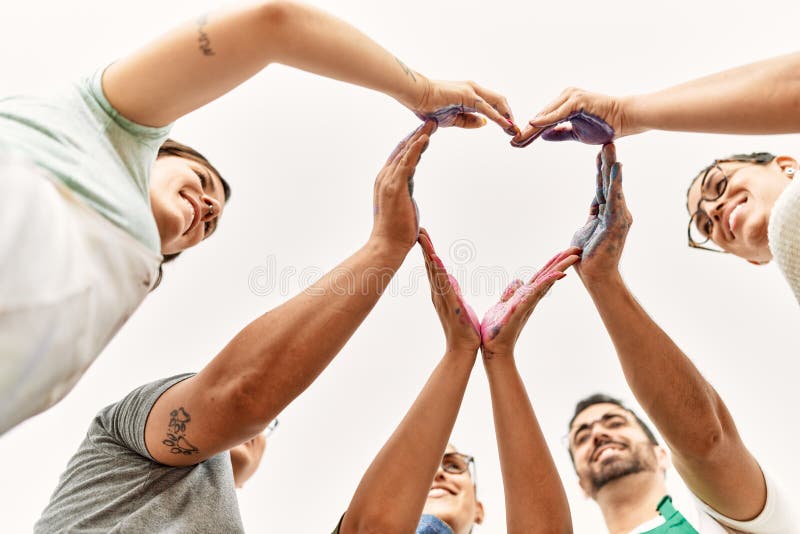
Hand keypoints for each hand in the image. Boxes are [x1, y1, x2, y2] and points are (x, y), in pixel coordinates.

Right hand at [370, 121, 436, 252]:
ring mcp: (388, 180)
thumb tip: (409, 201)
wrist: (387, 244)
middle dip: (417, 135)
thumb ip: (404, 197)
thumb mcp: (401, 207)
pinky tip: (425, 139)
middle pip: (402, 150)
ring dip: (419, 137)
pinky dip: (416, 149)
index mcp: (385, 181)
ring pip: (405, 153)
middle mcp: (384, 177)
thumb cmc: (396, 231)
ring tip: (432, 125)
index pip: (399, 156)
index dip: (411, 143)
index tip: (424, 133)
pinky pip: (407, 162)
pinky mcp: (396, 186)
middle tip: (431, 122)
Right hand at [408, 77, 518, 135]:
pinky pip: (487, 108)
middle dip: (509, 115)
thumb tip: (485, 123)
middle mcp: (474, 89)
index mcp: (471, 94)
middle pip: (499, 101)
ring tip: (513, 129)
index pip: (493, 104)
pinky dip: (498, 116)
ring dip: (507, 116)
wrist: (417, 96)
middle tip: (515, 130)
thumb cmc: (430, 106)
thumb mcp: (453, 119)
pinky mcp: (468, 95)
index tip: (509, 128)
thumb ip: (469, 121)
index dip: (503, 116)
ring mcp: (472, 90)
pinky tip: (505, 124)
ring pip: (497, 102)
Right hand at [418, 228, 480, 352]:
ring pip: (433, 271)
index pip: (432, 267)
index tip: (423, 234)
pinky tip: (434, 258)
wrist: (463, 348)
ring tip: (423, 237)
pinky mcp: (450, 303)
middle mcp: (437, 293)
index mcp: (440, 291)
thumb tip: (450, 278)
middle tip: (418, 229)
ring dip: (428, 253)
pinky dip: (438, 270)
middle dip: (424, 247)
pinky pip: (443, 284)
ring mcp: (442, 298)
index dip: (427, 250)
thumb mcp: (457, 302)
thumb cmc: (463, 328)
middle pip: (429, 265)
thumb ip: (452, 290)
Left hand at [480, 248, 579, 357]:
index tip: (566, 251)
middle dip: (561, 262)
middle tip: (577, 249)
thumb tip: (519, 281)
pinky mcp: (519, 310)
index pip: (542, 276)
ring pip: (544, 283)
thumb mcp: (503, 305)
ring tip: (571, 257)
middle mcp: (530, 299)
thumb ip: (511, 293)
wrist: (493, 348)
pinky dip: (544, 284)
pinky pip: (533, 294)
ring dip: (558, 269)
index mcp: (526, 296)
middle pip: (548, 277)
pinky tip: (555, 275)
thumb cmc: (497, 329)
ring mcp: (526, 304)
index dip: (553, 263)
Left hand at [511, 88, 637, 147]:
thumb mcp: (577, 134)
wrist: (626, 118)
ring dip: (532, 129)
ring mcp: (571, 97)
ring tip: (519, 139)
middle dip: (527, 132)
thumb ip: (560, 133)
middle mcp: (565, 97)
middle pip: (541, 118)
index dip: (530, 133)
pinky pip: (559, 112)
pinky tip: (534, 126)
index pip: (543, 121)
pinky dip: (546, 119)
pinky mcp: (578, 100)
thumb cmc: (605, 125)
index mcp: (564, 104)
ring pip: (547, 115)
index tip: (517, 144)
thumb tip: (543, 136)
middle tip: (512, 144)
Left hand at [572, 144, 631, 285]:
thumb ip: (592, 216)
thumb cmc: (589, 256)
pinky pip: (615, 198)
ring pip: (613, 186)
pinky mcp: (617, 223)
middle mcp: (617, 212)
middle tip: (608, 140)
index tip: (600, 152)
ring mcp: (618, 217)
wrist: (595, 276)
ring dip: (611, 166)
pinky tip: (616, 168)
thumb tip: (593, 209)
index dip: (601, 169)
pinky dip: (615, 183)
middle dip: (607, 162)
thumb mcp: (585, 230)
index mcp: (608, 213)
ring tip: (610, 147)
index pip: (602, 187)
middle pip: (609, 183)